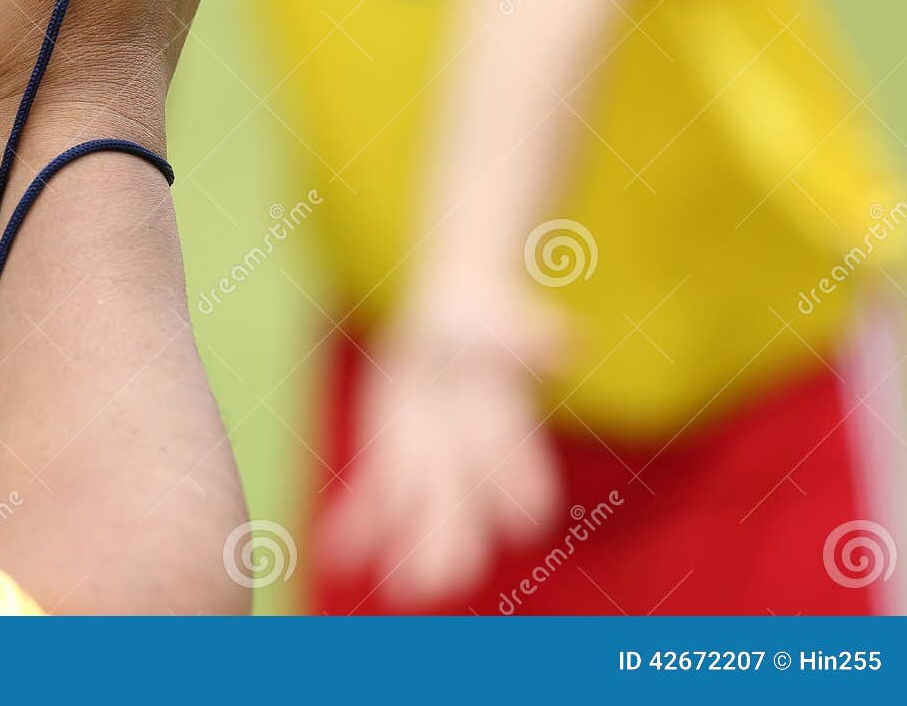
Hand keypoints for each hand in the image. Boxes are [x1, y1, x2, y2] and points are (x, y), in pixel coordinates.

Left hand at [320, 273, 565, 604]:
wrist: (454, 311)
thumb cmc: (489, 315)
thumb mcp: (507, 318)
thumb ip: (531, 337)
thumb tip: (571, 342)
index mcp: (505, 421)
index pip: (522, 463)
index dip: (523, 490)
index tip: (525, 523)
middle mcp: (469, 452)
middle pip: (464, 500)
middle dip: (454, 538)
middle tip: (446, 584)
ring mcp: (429, 460)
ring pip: (418, 511)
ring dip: (407, 549)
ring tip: (400, 595)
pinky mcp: (393, 457)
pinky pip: (373, 498)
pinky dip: (355, 526)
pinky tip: (335, 556)